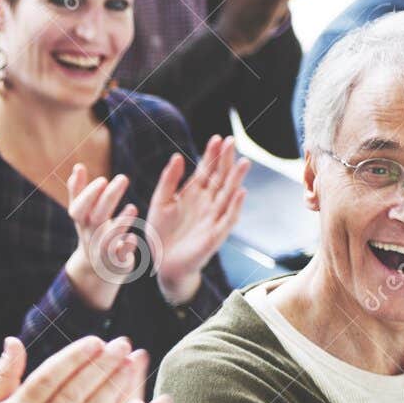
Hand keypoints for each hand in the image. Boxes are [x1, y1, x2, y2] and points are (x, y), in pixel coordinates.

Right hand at [62, 165, 135, 311]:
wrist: (97, 268)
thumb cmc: (92, 232)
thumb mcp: (82, 214)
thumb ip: (78, 191)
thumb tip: (77, 167)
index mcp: (82, 222)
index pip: (78, 208)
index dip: (88, 195)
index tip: (103, 179)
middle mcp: (90, 235)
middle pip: (97, 217)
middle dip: (109, 198)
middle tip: (123, 177)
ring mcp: (102, 250)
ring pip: (109, 239)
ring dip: (120, 223)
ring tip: (133, 207)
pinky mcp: (116, 261)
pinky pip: (121, 256)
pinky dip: (127, 247)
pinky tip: (134, 237)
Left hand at [148, 135, 248, 303]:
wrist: (164, 264)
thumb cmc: (162, 233)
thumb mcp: (160, 202)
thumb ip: (168, 180)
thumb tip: (177, 156)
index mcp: (194, 193)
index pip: (206, 169)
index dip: (212, 154)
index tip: (217, 138)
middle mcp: (207, 202)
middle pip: (220, 177)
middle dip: (226, 160)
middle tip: (232, 141)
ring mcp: (214, 217)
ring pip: (228, 195)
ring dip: (236, 179)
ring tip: (243, 162)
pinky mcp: (216, 234)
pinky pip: (228, 218)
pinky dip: (235, 206)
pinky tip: (240, 192)